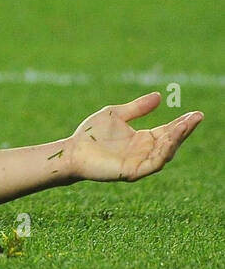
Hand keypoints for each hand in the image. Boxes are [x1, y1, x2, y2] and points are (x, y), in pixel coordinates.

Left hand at [68, 92, 202, 182]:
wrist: (72, 150)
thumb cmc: (91, 134)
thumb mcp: (116, 114)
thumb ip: (138, 107)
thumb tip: (159, 96)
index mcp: (143, 139)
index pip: (168, 131)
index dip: (182, 123)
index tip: (195, 113)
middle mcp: (145, 152)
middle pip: (172, 141)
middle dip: (184, 130)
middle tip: (196, 117)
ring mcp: (140, 163)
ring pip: (166, 152)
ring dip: (177, 139)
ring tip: (184, 125)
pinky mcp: (132, 172)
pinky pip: (153, 163)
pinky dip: (163, 152)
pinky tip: (168, 140)